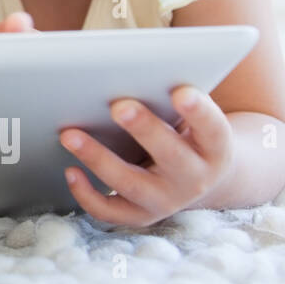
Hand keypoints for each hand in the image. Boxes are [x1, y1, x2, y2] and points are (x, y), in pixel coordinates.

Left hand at [58, 85, 234, 226]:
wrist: (198, 176)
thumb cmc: (185, 131)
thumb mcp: (191, 115)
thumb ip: (172, 95)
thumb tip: (131, 68)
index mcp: (215, 148)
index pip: (213, 129)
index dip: (199, 111)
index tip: (181, 91)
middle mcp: (195, 179)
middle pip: (171, 155)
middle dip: (145, 129)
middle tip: (119, 106)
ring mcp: (166, 201)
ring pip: (131, 183)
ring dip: (99, 158)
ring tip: (69, 134)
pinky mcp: (140, 215)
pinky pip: (111, 211)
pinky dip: (87, 194)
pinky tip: (70, 170)